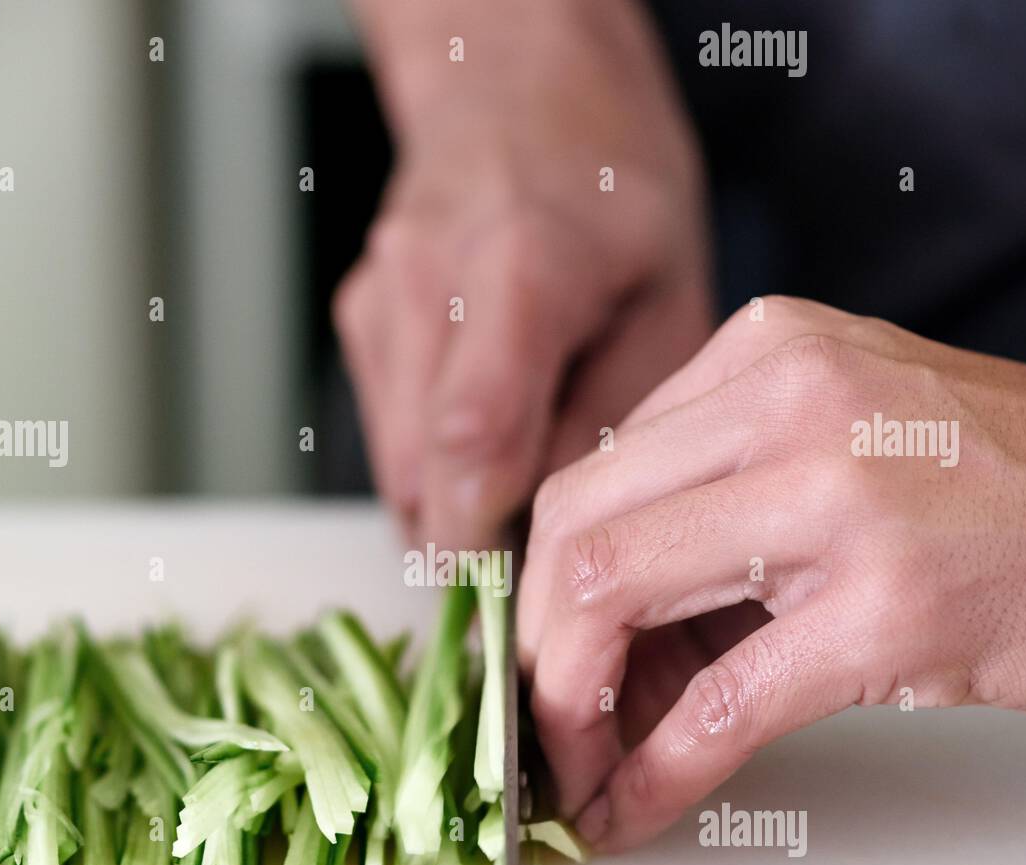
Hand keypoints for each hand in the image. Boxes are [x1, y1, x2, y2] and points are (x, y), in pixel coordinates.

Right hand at [336, 0, 711, 547]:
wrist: (517, 85)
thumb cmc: (615, 190)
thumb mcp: (667, 303)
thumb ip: (619, 427)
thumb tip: (580, 548)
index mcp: (518, 271)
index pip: (473, 441)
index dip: (489, 549)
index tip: (524, 617)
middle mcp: (424, 287)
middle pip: (421, 478)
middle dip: (476, 558)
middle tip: (541, 596)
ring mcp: (378, 305)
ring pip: (397, 475)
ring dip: (457, 519)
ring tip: (526, 510)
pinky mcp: (358, 322)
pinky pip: (391, 441)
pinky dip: (437, 473)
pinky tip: (491, 448)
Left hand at [518, 296, 1025, 850]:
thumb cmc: (1000, 489)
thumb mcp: (840, 439)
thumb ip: (717, 501)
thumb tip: (599, 624)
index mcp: (767, 354)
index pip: (591, 476)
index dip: (543, 588)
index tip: (546, 655)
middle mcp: (791, 404)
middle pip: (576, 531)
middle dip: (540, 648)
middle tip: (549, 720)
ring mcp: (839, 500)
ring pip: (613, 599)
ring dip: (572, 710)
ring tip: (578, 769)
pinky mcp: (889, 608)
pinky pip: (719, 706)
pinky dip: (652, 772)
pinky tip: (631, 810)